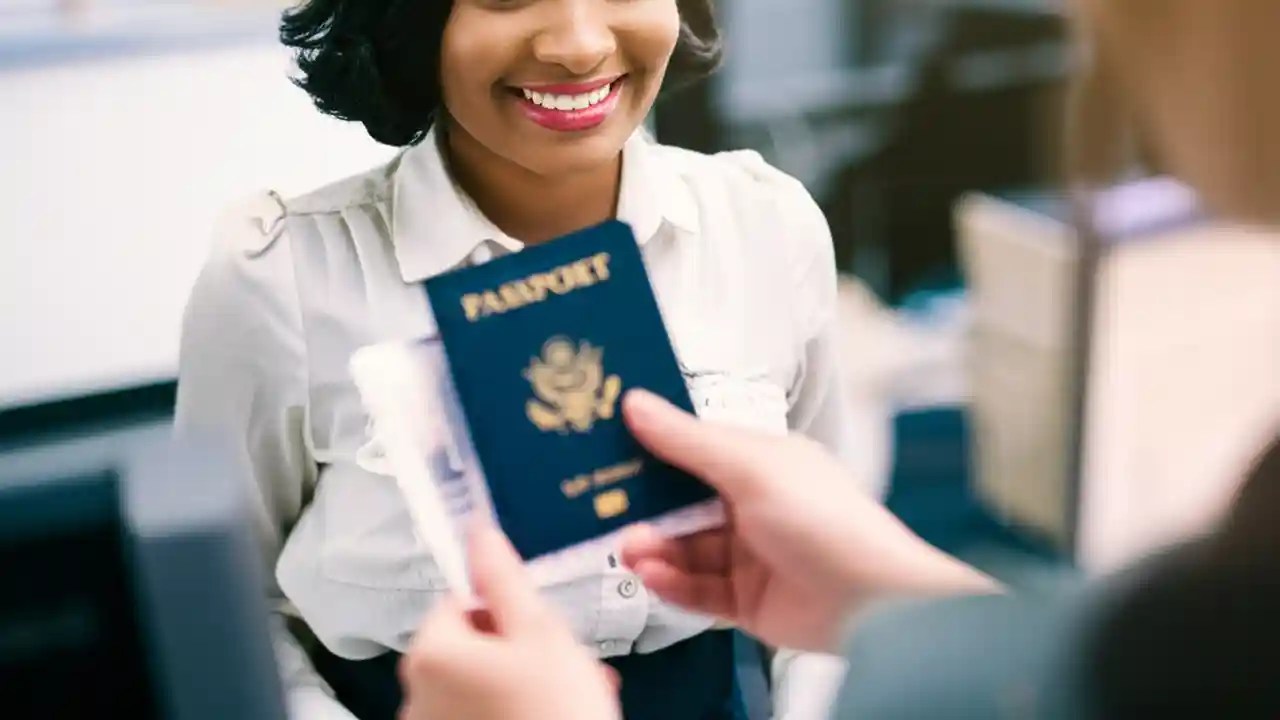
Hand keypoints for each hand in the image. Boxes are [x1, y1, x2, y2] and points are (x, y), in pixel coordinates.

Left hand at [398, 522, 620, 719]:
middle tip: (569, 661)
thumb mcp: (540, 630)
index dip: (506, 606)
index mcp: (430, 652)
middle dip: (523, 646)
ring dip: (527, 678)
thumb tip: (477, 530)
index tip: (542, 625)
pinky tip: (556, 713)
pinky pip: (482, 715)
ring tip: (576, 691)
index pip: (460, 599)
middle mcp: (416, 693)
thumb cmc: (554, 710)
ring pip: (482, 682)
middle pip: (472, 643)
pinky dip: (516, 709)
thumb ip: (504, 576)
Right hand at [620, 390, 996, 652]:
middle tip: (606, 509)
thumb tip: (634, 401)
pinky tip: (652, 575)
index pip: (695, 449)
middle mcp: (753, 506)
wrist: (873, 603)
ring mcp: (749, 555)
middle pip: (682, 504)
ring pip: (685, 549)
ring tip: (630, 550)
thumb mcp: (751, 468)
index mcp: (760, 463)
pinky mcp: (745, 601)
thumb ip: (687, 441)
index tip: (607, 447)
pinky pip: (696, 590)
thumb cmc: (825, 520)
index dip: (653, 448)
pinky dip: (671, 583)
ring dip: (654, 548)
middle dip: (646, 508)